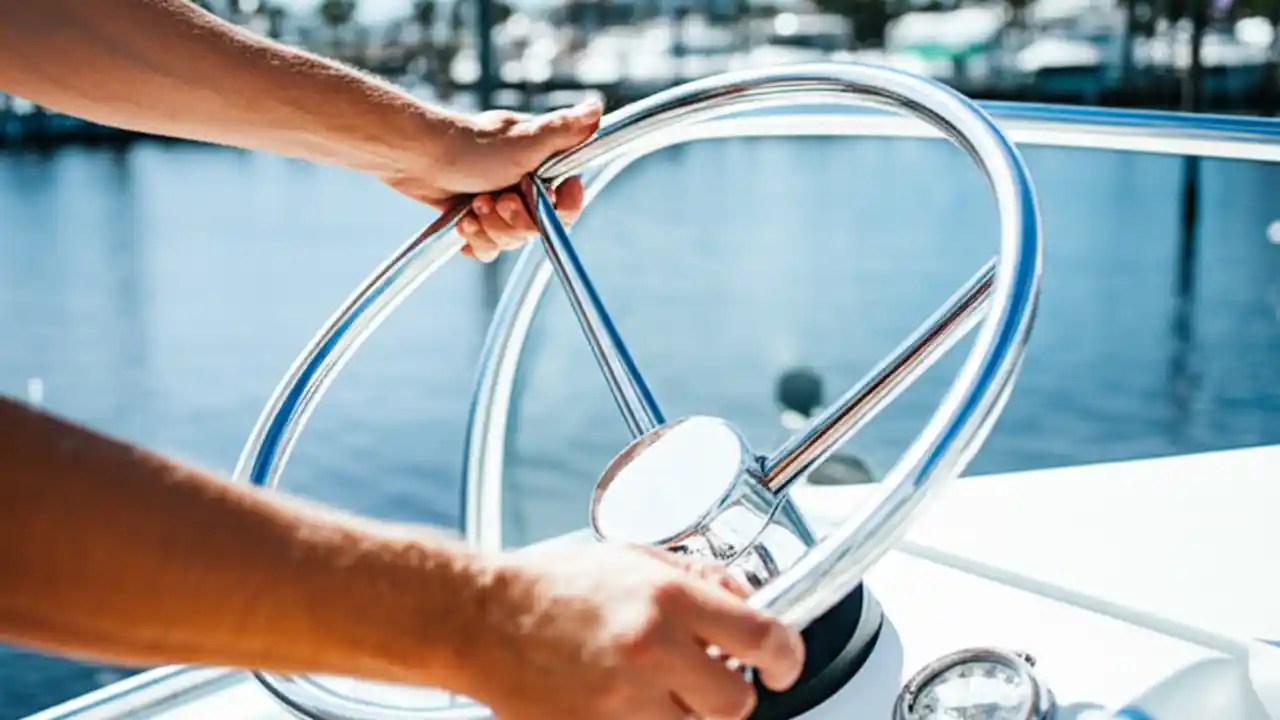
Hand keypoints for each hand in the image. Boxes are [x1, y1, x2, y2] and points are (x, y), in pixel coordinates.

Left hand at [377, 101, 602, 262]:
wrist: (417, 158)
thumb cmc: (468, 145)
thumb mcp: (524, 139)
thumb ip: (563, 130)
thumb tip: (596, 108)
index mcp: (540, 166)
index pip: (567, 201)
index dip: (561, 207)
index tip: (547, 197)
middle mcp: (521, 186)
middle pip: (537, 227)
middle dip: (515, 219)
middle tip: (495, 199)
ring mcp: (497, 204)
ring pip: (511, 240)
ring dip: (491, 228)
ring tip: (473, 207)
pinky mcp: (474, 220)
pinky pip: (487, 248)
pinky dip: (475, 240)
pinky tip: (463, 224)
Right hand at [470, 543, 804, 719]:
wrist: (481, 619)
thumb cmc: (549, 585)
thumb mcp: (631, 558)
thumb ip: (696, 577)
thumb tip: (745, 596)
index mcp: (667, 599)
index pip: (763, 638)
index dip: (786, 657)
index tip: (783, 663)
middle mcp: (653, 651)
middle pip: (736, 703)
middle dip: (729, 692)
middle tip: (708, 676)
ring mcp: (624, 701)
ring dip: (684, 711)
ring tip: (652, 684)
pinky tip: (624, 697)